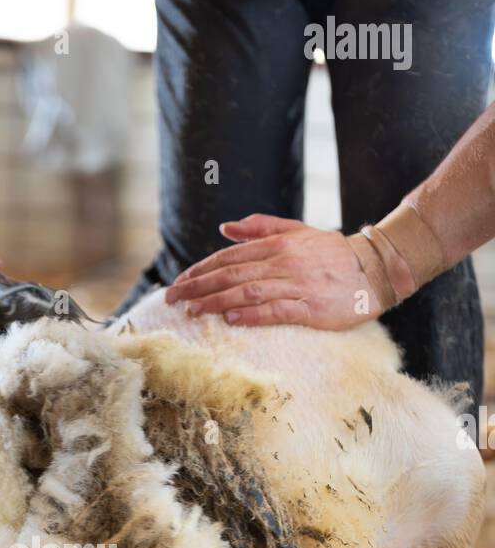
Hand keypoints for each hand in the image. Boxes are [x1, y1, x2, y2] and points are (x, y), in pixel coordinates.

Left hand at [165, 214, 384, 329]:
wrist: (375, 268)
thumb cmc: (332, 253)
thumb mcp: (297, 231)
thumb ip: (261, 227)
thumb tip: (225, 227)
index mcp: (277, 245)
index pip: (229, 257)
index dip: (201, 270)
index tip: (179, 282)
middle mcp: (283, 263)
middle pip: (232, 274)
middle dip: (198, 286)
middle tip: (172, 299)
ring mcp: (296, 285)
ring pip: (248, 292)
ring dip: (217, 302)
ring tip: (193, 311)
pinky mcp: (310, 307)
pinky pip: (276, 311)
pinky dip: (252, 315)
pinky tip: (231, 320)